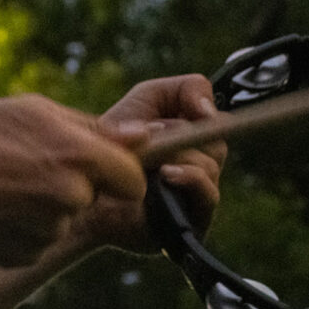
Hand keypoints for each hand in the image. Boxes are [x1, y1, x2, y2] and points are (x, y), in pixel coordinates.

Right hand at [0, 94, 149, 265]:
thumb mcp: (33, 111)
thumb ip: (93, 128)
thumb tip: (145, 137)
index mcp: (80, 157)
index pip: (134, 180)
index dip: (119, 173)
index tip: (101, 167)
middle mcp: (70, 198)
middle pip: (94, 200)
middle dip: (75, 187)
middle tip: (31, 168)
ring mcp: (46, 233)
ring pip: (62, 222)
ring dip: (44, 209)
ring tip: (3, 186)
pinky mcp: (23, 256)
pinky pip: (36, 243)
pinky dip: (21, 230)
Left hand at [84, 74, 225, 248]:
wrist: (86, 188)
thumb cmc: (115, 141)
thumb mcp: (148, 98)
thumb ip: (186, 89)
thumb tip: (211, 111)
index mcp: (199, 139)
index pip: (221, 123)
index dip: (207, 114)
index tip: (194, 111)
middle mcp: (203, 166)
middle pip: (218, 142)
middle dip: (186, 133)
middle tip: (155, 133)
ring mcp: (199, 195)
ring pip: (211, 166)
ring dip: (178, 156)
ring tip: (149, 159)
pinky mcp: (194, 220)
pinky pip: (208, 194)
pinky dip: (190, 178)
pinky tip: (166, 174)